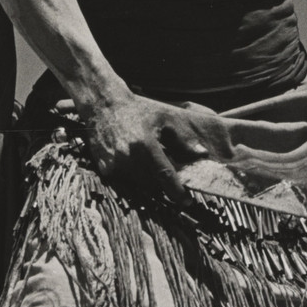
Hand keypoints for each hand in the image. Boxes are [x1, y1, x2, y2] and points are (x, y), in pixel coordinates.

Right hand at [59, 93, 230, 206]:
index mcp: (144, 144)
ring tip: (150, 160)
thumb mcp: (166, 118)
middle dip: (163, 183)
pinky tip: (135, 160)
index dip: (176, 191)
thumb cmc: (139, 110)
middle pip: (152, 183)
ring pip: (138, 183)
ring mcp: (113, 164)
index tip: (187, 201)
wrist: (104, 105)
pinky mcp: (104, 169)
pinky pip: (125, 180)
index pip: (164, 175)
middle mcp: (127, 157)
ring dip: (148, 179)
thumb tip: (202, 155)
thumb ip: (184, 138)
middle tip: (169, 173)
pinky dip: (134, 175)